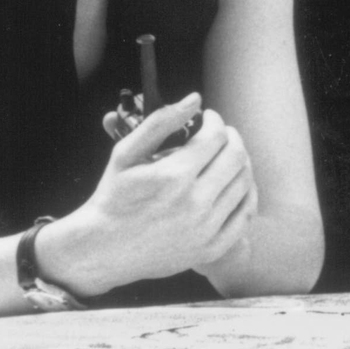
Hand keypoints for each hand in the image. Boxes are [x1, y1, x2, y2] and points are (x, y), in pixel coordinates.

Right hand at [50, 95, 256, 296]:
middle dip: (231, 138)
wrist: (104, 249)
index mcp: (174, 176)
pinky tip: (233, 184)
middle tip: (220, 134)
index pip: (215, 136)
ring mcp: (206, 229)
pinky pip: (245, 214)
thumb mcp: (125, 154)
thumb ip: (160, 122)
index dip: (215, 121)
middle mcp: (195, 203)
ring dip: (240, 162)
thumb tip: (195, 99)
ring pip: (244, 183)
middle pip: (236, 157)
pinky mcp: (212, 248)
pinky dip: (246, 193)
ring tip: (225, 156)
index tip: (208, 118)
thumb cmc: (113, 198)